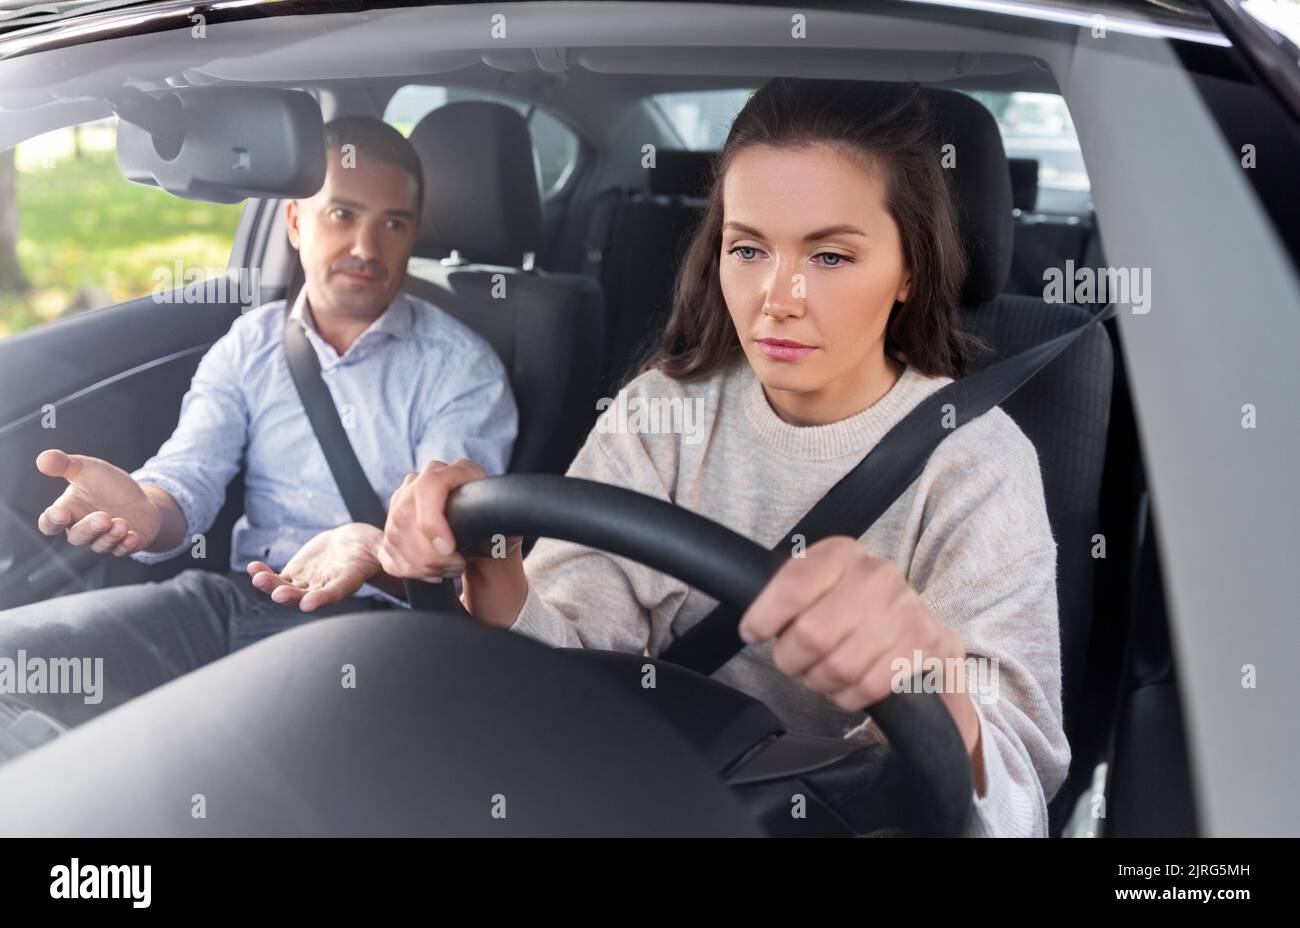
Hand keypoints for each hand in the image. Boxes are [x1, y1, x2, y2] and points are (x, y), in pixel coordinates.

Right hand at [36, 449, 161, 555]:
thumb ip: (65, 465)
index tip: (60, 513)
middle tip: (103, 517)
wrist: (139, 499)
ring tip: (122, 523)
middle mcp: (83, 529)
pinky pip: (122, 550)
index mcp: (68, 512)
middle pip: (77, 537)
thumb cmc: (107, 485)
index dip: (52, 521)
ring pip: (100, 545)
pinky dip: (126, 545)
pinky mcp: (123, 545)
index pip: (50, 523)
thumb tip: (43, 458)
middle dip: (89, 528)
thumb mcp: (87, 469)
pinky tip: (133, 536)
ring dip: (110, 536)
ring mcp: (103, 540)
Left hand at [247, 522, 383, 612]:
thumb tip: (393, 555)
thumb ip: (386, 552)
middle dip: (291, 596)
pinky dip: (264, 575)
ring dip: (271, 586)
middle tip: (277, 593)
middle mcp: (325, 587)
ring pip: (287, 589)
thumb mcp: (382, 547)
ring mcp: (308, 582)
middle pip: (306, 596)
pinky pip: (277, 579)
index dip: (322, 598)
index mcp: (347, 582)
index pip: (335, 592)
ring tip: (258, 577)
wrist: (355, 545)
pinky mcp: (296, 575)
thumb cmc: (372, 546)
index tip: (308, 603)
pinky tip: (253, 568)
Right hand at [378, 459, 525, 626]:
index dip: (432, 522)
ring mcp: (404, 498)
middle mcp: (424, 478)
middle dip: (429, 553)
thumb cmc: (496, 532)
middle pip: (406, 514)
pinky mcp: (392, 522)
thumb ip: (505, 528)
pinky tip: (431, 574)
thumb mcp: (507, 527)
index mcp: (458, 471)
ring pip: (395, 534)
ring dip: (420, 564)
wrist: (482, 542)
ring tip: (447, 572)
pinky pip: (387, 550)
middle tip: (455, 567)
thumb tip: (499, 537)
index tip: (449, 550)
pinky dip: (408, 569)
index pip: (429, 486)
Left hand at [738, 536, 983, 787]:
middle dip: (792, 659)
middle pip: (812, 634)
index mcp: (841, 553)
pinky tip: (846, 686)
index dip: (764, 617)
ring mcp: (903, 608)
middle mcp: (875, 574)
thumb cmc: (850, 606)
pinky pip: (869, 685)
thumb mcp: (816, 586)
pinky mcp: (923, 643)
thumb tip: (751, 628)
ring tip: (822, 674)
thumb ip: (786, 597)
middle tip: (793, 662)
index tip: (753, 633)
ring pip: (839, 666)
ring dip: (821, 680)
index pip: (792, 586)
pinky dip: (849, 695)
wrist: (917, 623)